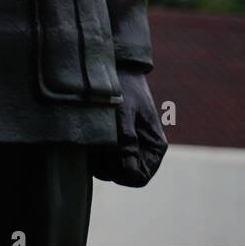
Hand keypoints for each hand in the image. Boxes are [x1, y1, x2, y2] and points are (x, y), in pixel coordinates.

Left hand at [89, 66, 167, 186]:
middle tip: (93, 147)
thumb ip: (127, 137)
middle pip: (124, 176)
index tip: (105, 157)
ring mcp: (131, 148)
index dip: (121, 173)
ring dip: (99, 161)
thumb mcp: (125, 110)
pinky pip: (106, 159)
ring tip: (90, 140)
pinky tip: (89, 138)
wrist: (119, 67)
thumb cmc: (124, 86)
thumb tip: (128, 166)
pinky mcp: (118, 143)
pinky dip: (96, 154)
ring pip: (112, 170)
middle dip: (107, 166)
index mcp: (155, 146)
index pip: (139, 178)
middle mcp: (145, 151)